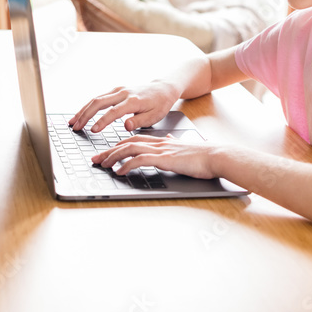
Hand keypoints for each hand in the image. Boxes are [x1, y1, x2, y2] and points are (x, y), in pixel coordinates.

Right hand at [69, 82, 179, 132]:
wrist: (163, 88)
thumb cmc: (160, 104)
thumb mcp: (154, 116)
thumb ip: (139, 121)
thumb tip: (125, 126)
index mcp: (133, 100)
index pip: (114, 112)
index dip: (102, 121)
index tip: (93, 130)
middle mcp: (123, 93)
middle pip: (99, 102)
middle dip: (85, 115)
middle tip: (75, 127)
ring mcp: (118, 90)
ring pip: (96, 99)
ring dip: (83, 110)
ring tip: (73, 122)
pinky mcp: (115, 90)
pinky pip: (99, 98)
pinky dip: (88, 106)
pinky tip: (81, 114)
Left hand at [92, 134, 222, 179]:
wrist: (216, 156)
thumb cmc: (203, 156)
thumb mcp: (184, 148)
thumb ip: (174, 144)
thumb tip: (170, 141)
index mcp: (162, 141)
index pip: (134, 140)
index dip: (118, 145)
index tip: (106, 153)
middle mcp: (158, 143)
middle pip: (127, 143)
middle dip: (109, 150)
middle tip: (95, 159)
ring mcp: (161, 149)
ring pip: (130, 149)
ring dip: (113, 156)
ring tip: (102, 165)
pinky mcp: (164, 158)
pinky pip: (139, 160)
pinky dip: (126, 165)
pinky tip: (119, 171)